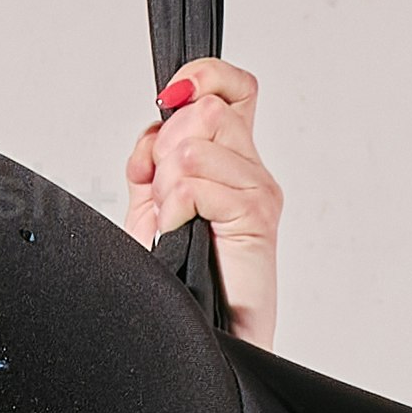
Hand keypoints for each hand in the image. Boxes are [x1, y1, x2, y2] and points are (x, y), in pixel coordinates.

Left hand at [125, 57, 283, 346]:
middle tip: (161, 193)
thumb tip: (159, 117)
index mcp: (230, 159)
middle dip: (165, 146)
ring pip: (194, 145)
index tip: (169, 99)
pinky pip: (195, 184)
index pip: (234, 87)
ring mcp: (258, 191)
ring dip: (166, 185)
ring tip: (172, 223)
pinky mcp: (256, 217)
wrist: (201, 336)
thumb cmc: (179, 281)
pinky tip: (180, 234)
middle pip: (206, 108)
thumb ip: (155, 157)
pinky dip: (173, 209)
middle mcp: (252, 169)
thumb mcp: (153, 204)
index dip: (202, 76)